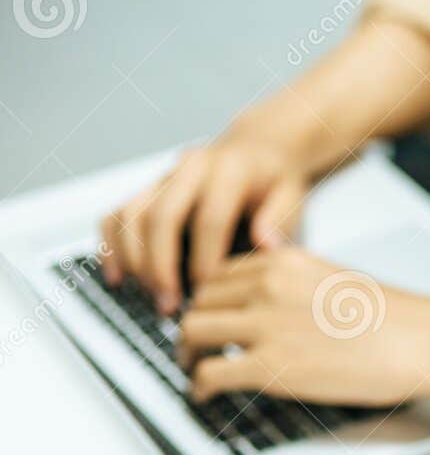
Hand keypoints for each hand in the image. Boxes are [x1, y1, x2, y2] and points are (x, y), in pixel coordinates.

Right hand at [101, 132, 314, 313]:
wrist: (258, 149)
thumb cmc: (276, 181)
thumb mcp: (292, 195)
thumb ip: (279, 220)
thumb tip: (266, 246)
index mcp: (228, 171)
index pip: (210, 218)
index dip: (206, 259)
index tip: (208, 293)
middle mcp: (190, 170)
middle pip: (160, 216)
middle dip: (160, 266)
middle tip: (168, 305)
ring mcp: (164, 178)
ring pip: (131, 214)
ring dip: (134, 260)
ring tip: (150, 297)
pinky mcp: (148, 189)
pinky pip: (117, 214)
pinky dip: (111, 246)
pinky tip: (118, 278)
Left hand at [180, 247, 429, 405]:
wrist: (423, 343)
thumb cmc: (396, 320)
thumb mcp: (336, 280)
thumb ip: (296, 285)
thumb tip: (275, 309)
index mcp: (284, 262)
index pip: (220, 273)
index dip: (210, 298)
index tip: (213, 315)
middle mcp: (266, 287)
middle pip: (200, 301)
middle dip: (194, 325)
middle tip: (198, 345)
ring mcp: (263, 326)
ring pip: (193, 333)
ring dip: (189, 355)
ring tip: (196, 369)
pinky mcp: (268, 367)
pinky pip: (209, 374)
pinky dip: (199, 386)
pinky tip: (205, 394)